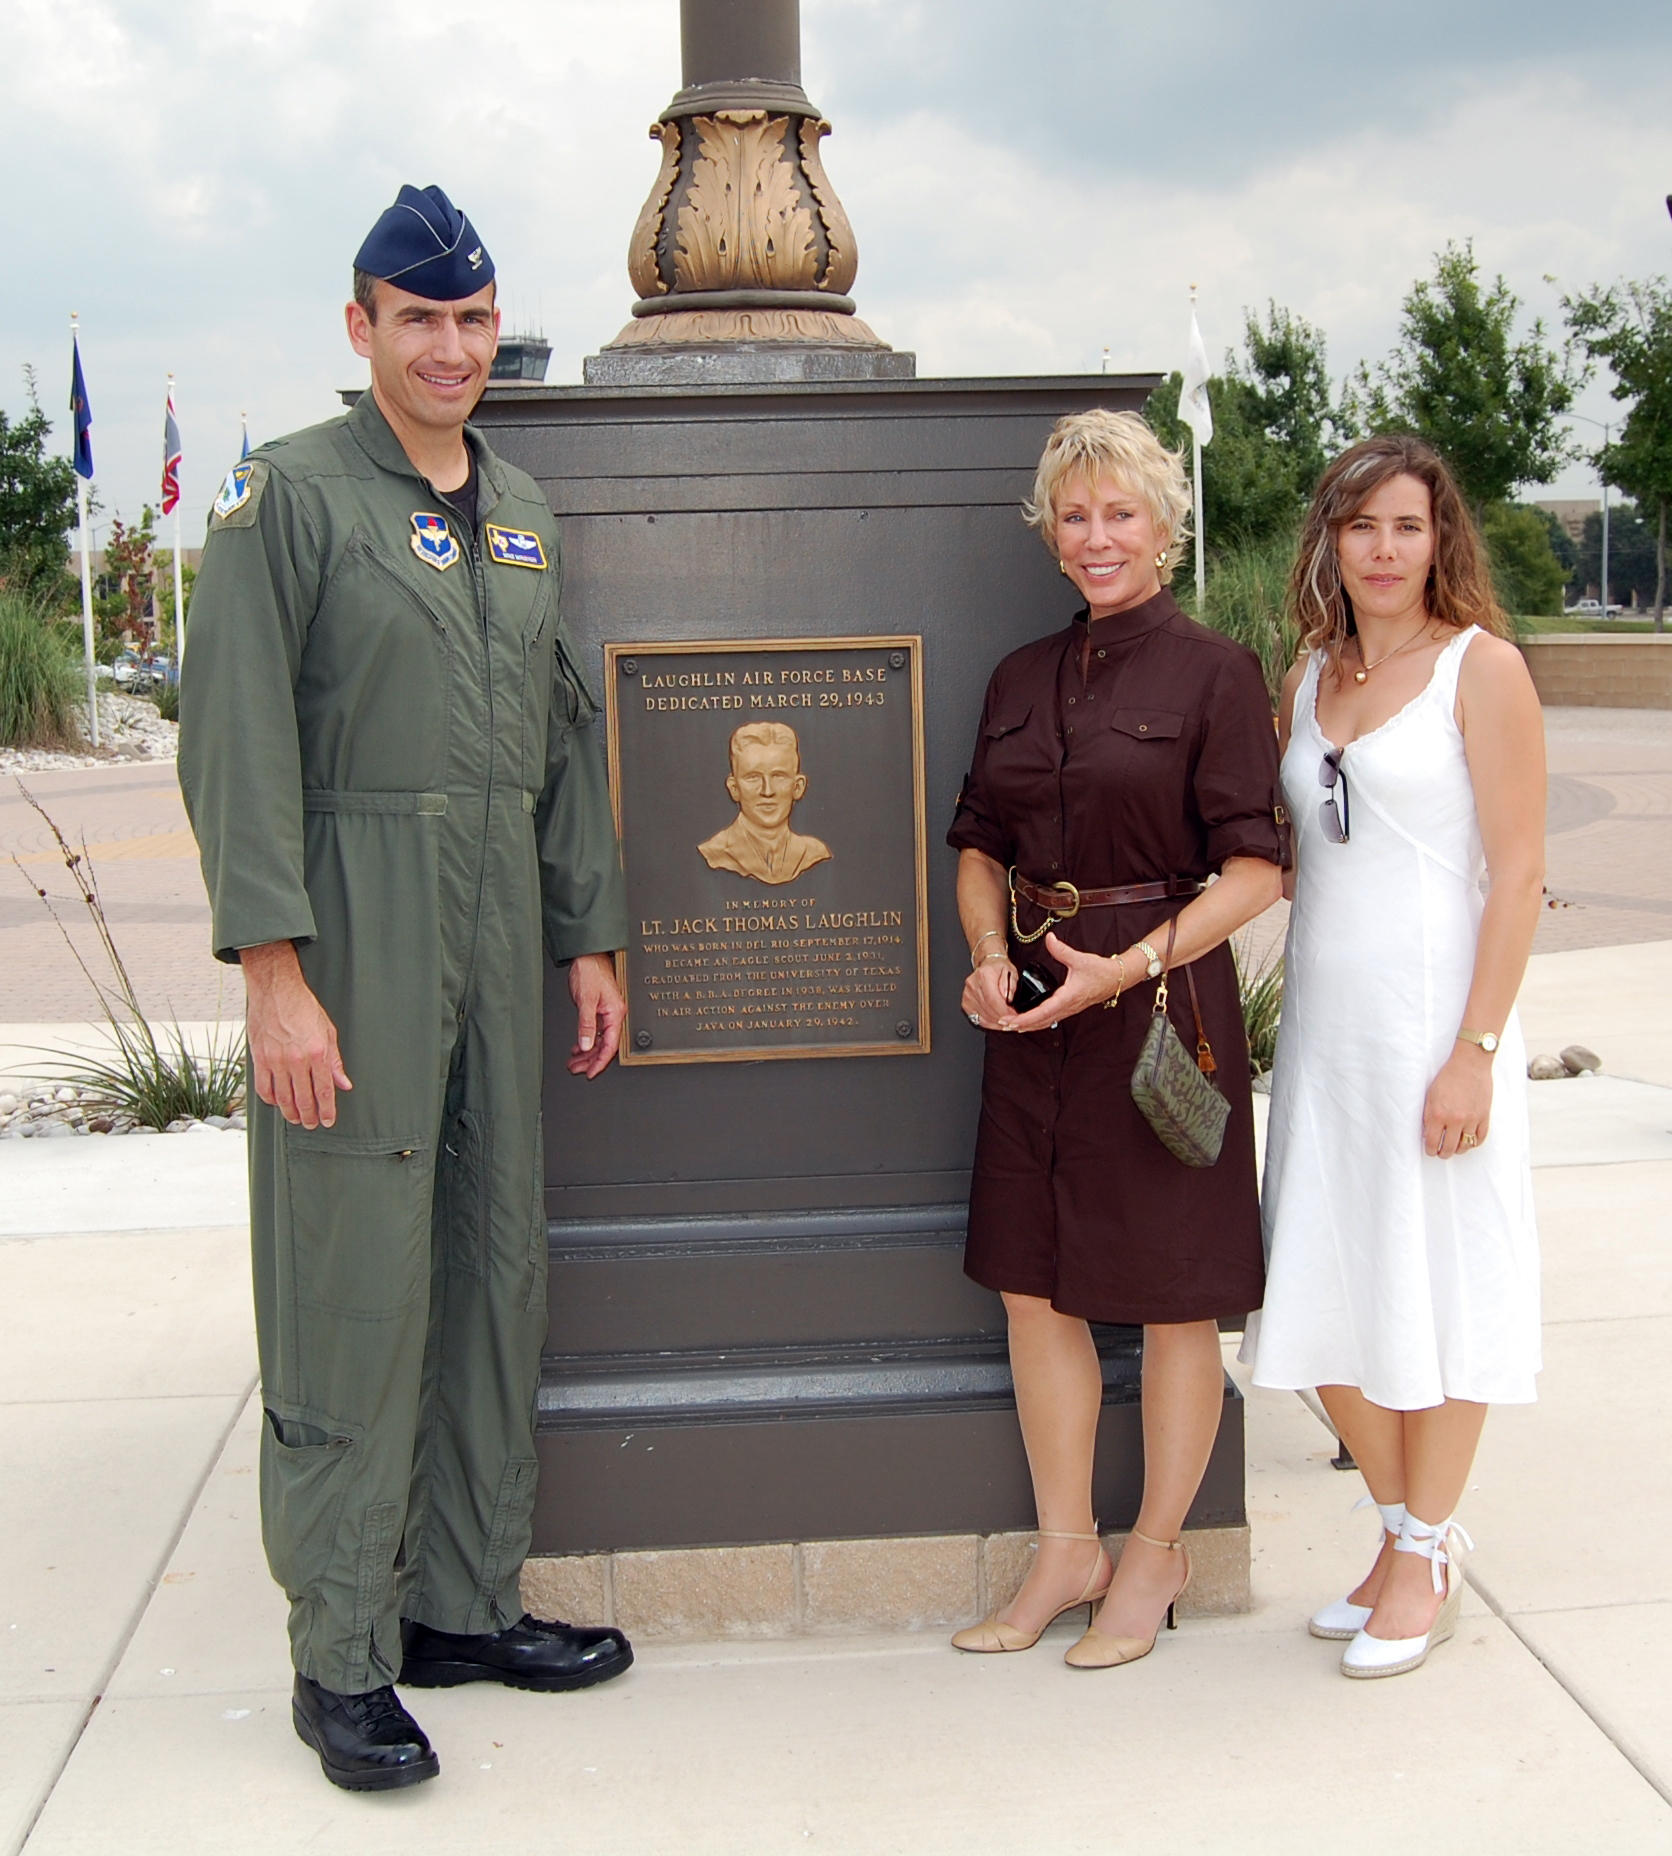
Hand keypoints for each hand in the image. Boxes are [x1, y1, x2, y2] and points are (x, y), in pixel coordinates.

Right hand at [239, 941, 351, 1128]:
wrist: (275, 990)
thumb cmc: (303, 1007)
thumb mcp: (328, 1032)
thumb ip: (335, 1061)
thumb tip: (343, 1084)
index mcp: (317, 1053)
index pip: (324, 1091)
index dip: (327, 1110)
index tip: (327, 1121)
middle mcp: (296, 1060)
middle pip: (303, 1099)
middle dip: (309, 1116)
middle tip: (311, 1124)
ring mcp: (275, 1060)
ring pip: (283, 1098)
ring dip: (290, 1112)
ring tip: (296, 1118)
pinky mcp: (259, 1058)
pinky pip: (263, 1087)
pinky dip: (270, 1099)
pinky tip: (276, 1103)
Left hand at [567, 953, 624, 1078]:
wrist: (588, 955)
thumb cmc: (591, 971)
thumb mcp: (586, 999)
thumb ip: (586, 1024)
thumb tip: (586, 1045)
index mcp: (615, 1013)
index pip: (610, 1045)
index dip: (600, 1062)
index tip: (590, 1073)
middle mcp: (614, 1015)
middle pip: (605, 1046)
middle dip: (590, 1060)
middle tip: (576, 1069)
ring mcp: (607, 1013)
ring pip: (599, 1040)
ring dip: (587, 1052)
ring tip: (574, 1062)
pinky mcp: (599, 1010)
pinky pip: (595, 1031)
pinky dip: (586, 1041)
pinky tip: (578, 1047)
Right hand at [961, 953, 1016, 1028]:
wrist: (987, 965)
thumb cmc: (999, 968)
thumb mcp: (1010, 971)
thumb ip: (1011, 984)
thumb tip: (1007, 998)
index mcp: (984, 975)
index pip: (993, 999)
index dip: (1004, 1011)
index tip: (1014, 1016)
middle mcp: (973, 985)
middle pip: (988, 1009)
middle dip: (1003, 1018)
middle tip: (1013, 1021)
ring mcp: (968, 995)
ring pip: (983, 1016)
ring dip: (996, 1022)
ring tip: (1007, 1022)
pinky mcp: (966, 1003)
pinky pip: (977, 1018)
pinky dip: (989, 1023)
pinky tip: (997, 1022)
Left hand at [999, 931, 1121, 1033]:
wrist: (1117, 978)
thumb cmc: (1101, 970)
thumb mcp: (1080, 958)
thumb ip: (1062, 950)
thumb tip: (1049, 939)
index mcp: (1068, 998)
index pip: (1042, 1012)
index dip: (1025, 1018)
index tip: (1010, 1021)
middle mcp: (1067, 1007)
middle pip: (1040, 1022)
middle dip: (1021, 1024)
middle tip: (1002, 1025)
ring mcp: (1069, 1009)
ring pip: (1045, 1022)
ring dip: (1028, 1025)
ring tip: (1010, 1025)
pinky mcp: (1070, 1007)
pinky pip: (1050, 1019)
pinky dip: (1037, 1021)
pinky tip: (1028, 1021)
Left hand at [1422, 1045, 1492, 1157]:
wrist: (1470, 1064)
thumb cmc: (1448, 1077)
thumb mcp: (1431, 1095)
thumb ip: (1429, 1115)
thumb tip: (1428, 1133)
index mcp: (1438, 1114)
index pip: (1431, 1142)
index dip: (1429, 1149)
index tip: (1430, 1150)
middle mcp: (1455, 1120)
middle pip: (1448, 1148)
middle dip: (1442, 1153)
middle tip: (1440, 1153)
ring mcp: (1471, 1119)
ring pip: (1464, 1146)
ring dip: (1458, 1150)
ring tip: (1454, 1148)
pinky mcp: (1484, 1116)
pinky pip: (1480, 1138)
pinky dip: (1474, 1143)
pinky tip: (1468, 1142)